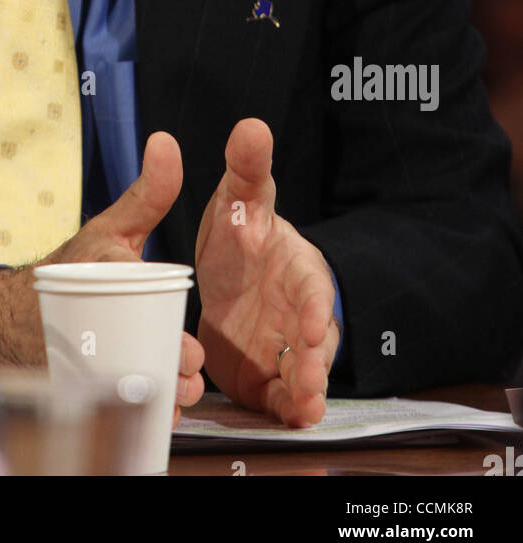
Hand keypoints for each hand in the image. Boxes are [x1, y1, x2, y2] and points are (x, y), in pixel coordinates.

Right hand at [0, 132, 204, 423]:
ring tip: (177, 392)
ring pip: (121, 381)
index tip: (190, 349)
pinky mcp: (65, 384)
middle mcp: (81, 312)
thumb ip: (148, 193)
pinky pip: (102, 404)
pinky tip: (153, 412)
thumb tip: (167, 143)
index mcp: (95, 268)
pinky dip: (129, 415)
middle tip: (189, 369)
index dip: (166, 330)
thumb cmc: (70, 268)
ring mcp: (72, 353)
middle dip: (168, 367)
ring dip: (153, 394)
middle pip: (131, 348)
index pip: (130, 291)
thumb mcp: (111, 227)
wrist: (9, 316)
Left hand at [195, 117, 339, 426]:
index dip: (315, 306)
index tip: (312, 324)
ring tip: (306, 409)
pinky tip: (291, 417)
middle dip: (316, 361)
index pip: (314, 286)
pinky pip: (283, 394)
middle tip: (311, 381)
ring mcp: (286, 343)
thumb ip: (246, 167)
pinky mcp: (269, 373)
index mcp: (296, 266)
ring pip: (305, 371)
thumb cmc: (242, 231)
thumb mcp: (239, 198)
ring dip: (307, 390)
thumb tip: (250, 125)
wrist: (225, 273)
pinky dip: (288, 407)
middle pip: (316, 338)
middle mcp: (298, 309)